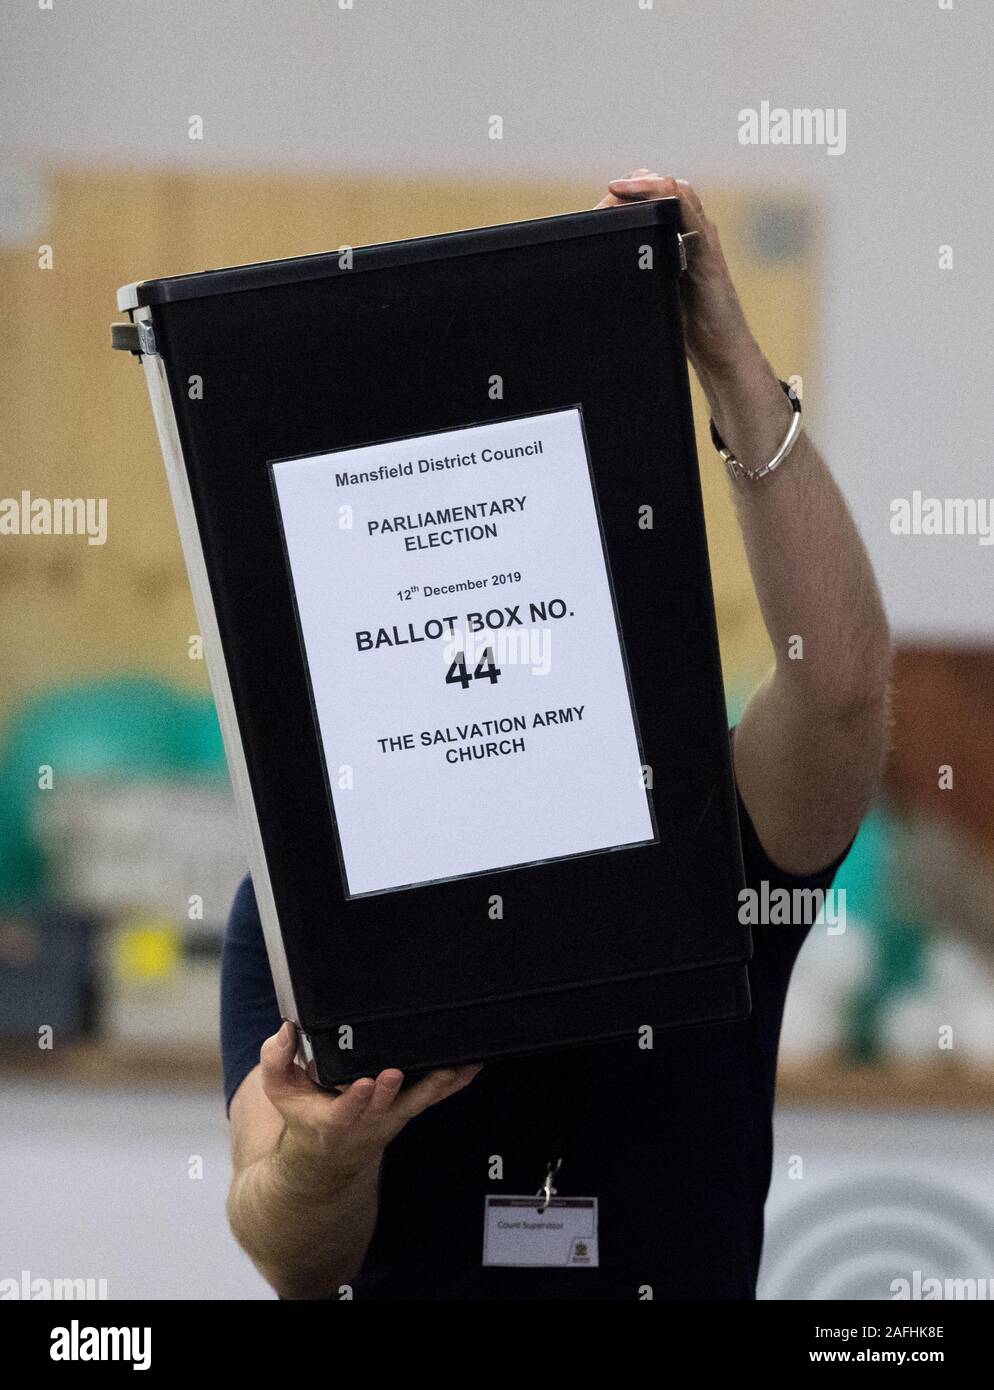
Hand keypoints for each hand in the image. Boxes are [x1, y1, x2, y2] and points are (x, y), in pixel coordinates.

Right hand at [259, 1021, 481, 1191]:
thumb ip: (276, 1062)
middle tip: (396, 1072)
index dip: (356, 1098)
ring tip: (454, 1065)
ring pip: (418, 1102)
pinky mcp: (408, 1109)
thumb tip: (285, 1030)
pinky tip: (472, 1066)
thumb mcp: (281, 1093)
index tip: (363, 1083)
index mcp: (333, 1121)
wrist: (327, 1159)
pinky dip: (454, 1082)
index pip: (345, 1110)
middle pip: (383, 1106)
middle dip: (390, 1090)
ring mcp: (391, 1117)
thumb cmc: (304, 1117)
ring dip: (437, 1085)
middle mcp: (367, 1122)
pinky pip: (434, 1096)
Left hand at [595, 170, 758, 379]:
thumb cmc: (686, 327)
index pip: (657, 199)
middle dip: (637, 184)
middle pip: (667, 189)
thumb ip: (635, 277)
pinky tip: (651, 206)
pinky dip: (671, 205)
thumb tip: (596, 274)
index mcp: (680, 239)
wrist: (720, 353)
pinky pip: (693, 219)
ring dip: (650, 186)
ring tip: (621, 189)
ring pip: (680, 194)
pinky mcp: (710, 257)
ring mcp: (704, 241)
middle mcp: (694, 233)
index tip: (606, 195)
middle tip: (611, 190)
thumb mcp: (653, 294)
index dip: (632, 192)